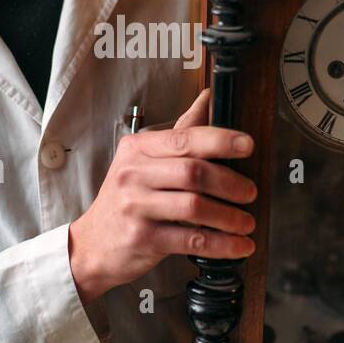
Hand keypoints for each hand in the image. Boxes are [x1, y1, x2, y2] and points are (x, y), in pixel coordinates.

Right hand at [68, 88, 256, 303]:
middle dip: (231, 183)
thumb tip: (209, 98)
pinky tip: (239, 245)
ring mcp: (135, 207)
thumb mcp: (144, 161)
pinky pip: (191, 240)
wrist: (93, 244)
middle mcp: (133, 174)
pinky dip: (221, 244)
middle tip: (250, 192)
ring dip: (229, 217)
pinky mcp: (142, 238)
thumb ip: (179, 133)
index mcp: (138, 149)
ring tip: (246, 222)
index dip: (221, 141)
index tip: (248, 146)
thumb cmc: (126, 199)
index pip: (184, 139)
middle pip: (193, 172)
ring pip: (194, 207)